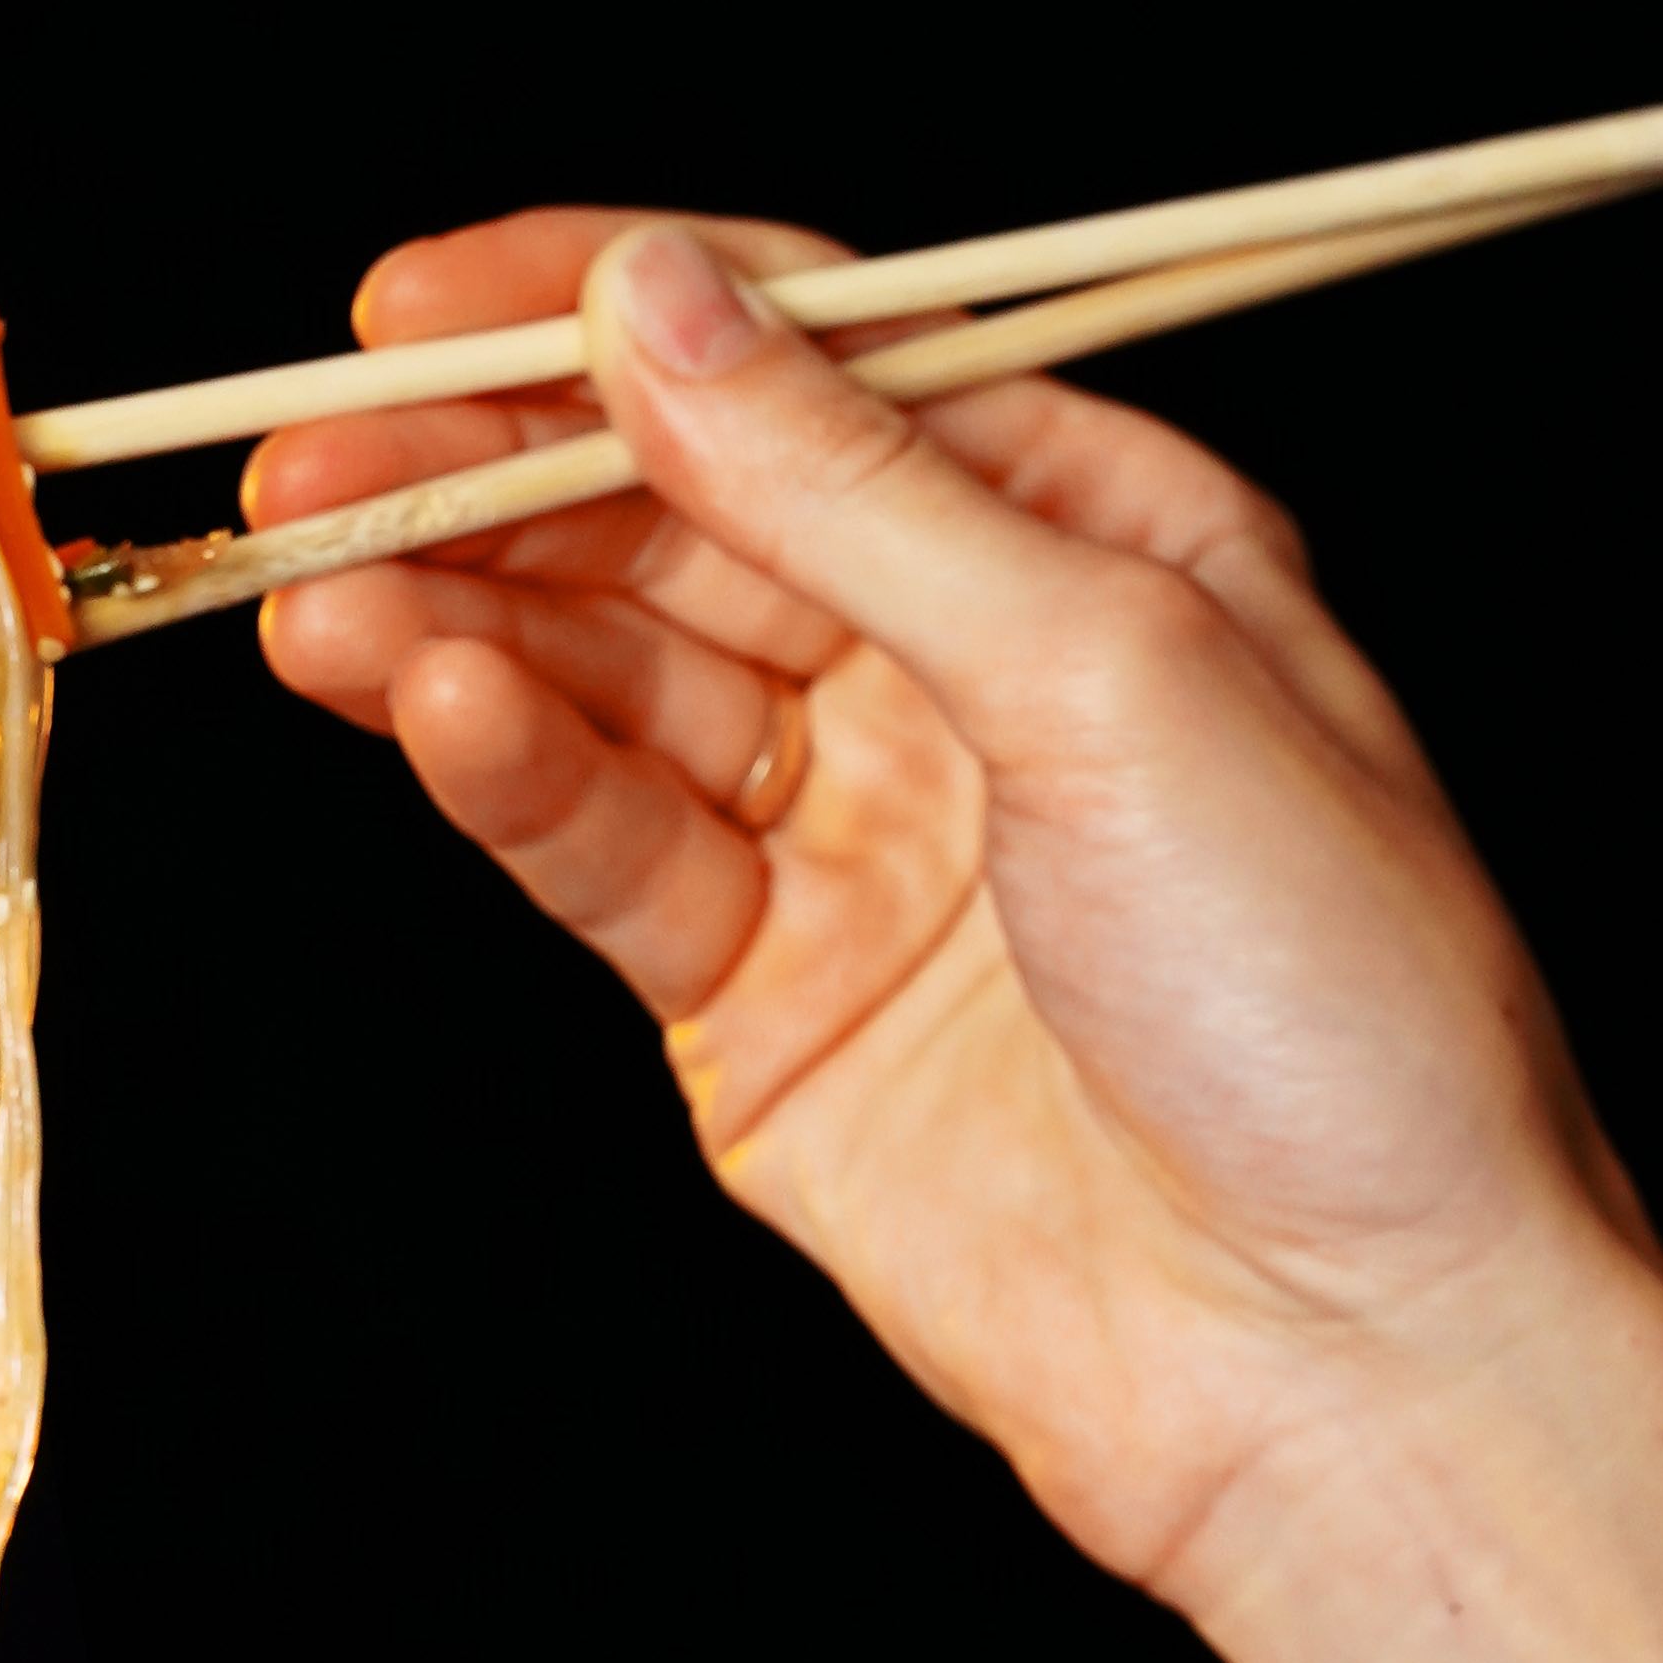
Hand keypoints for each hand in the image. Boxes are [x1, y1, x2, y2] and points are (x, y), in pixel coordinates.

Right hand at [252, 207, 1656, 1598]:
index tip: (419, 309)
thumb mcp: (1111, 668)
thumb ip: (856, 487)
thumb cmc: (1336, 1008)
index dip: (605, 312)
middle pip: (676, 513)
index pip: (808, 357)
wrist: (1350, 1360)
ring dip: (458, 622)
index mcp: (1094, 536)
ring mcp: (858, 841)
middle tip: (312, 465)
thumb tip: (654, 302)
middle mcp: (966, 669)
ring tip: (319, 598)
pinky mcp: (769, 1008)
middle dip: (486, 476)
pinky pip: (611, 853)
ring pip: (614, 680)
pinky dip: (512, 776)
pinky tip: (430, 707)